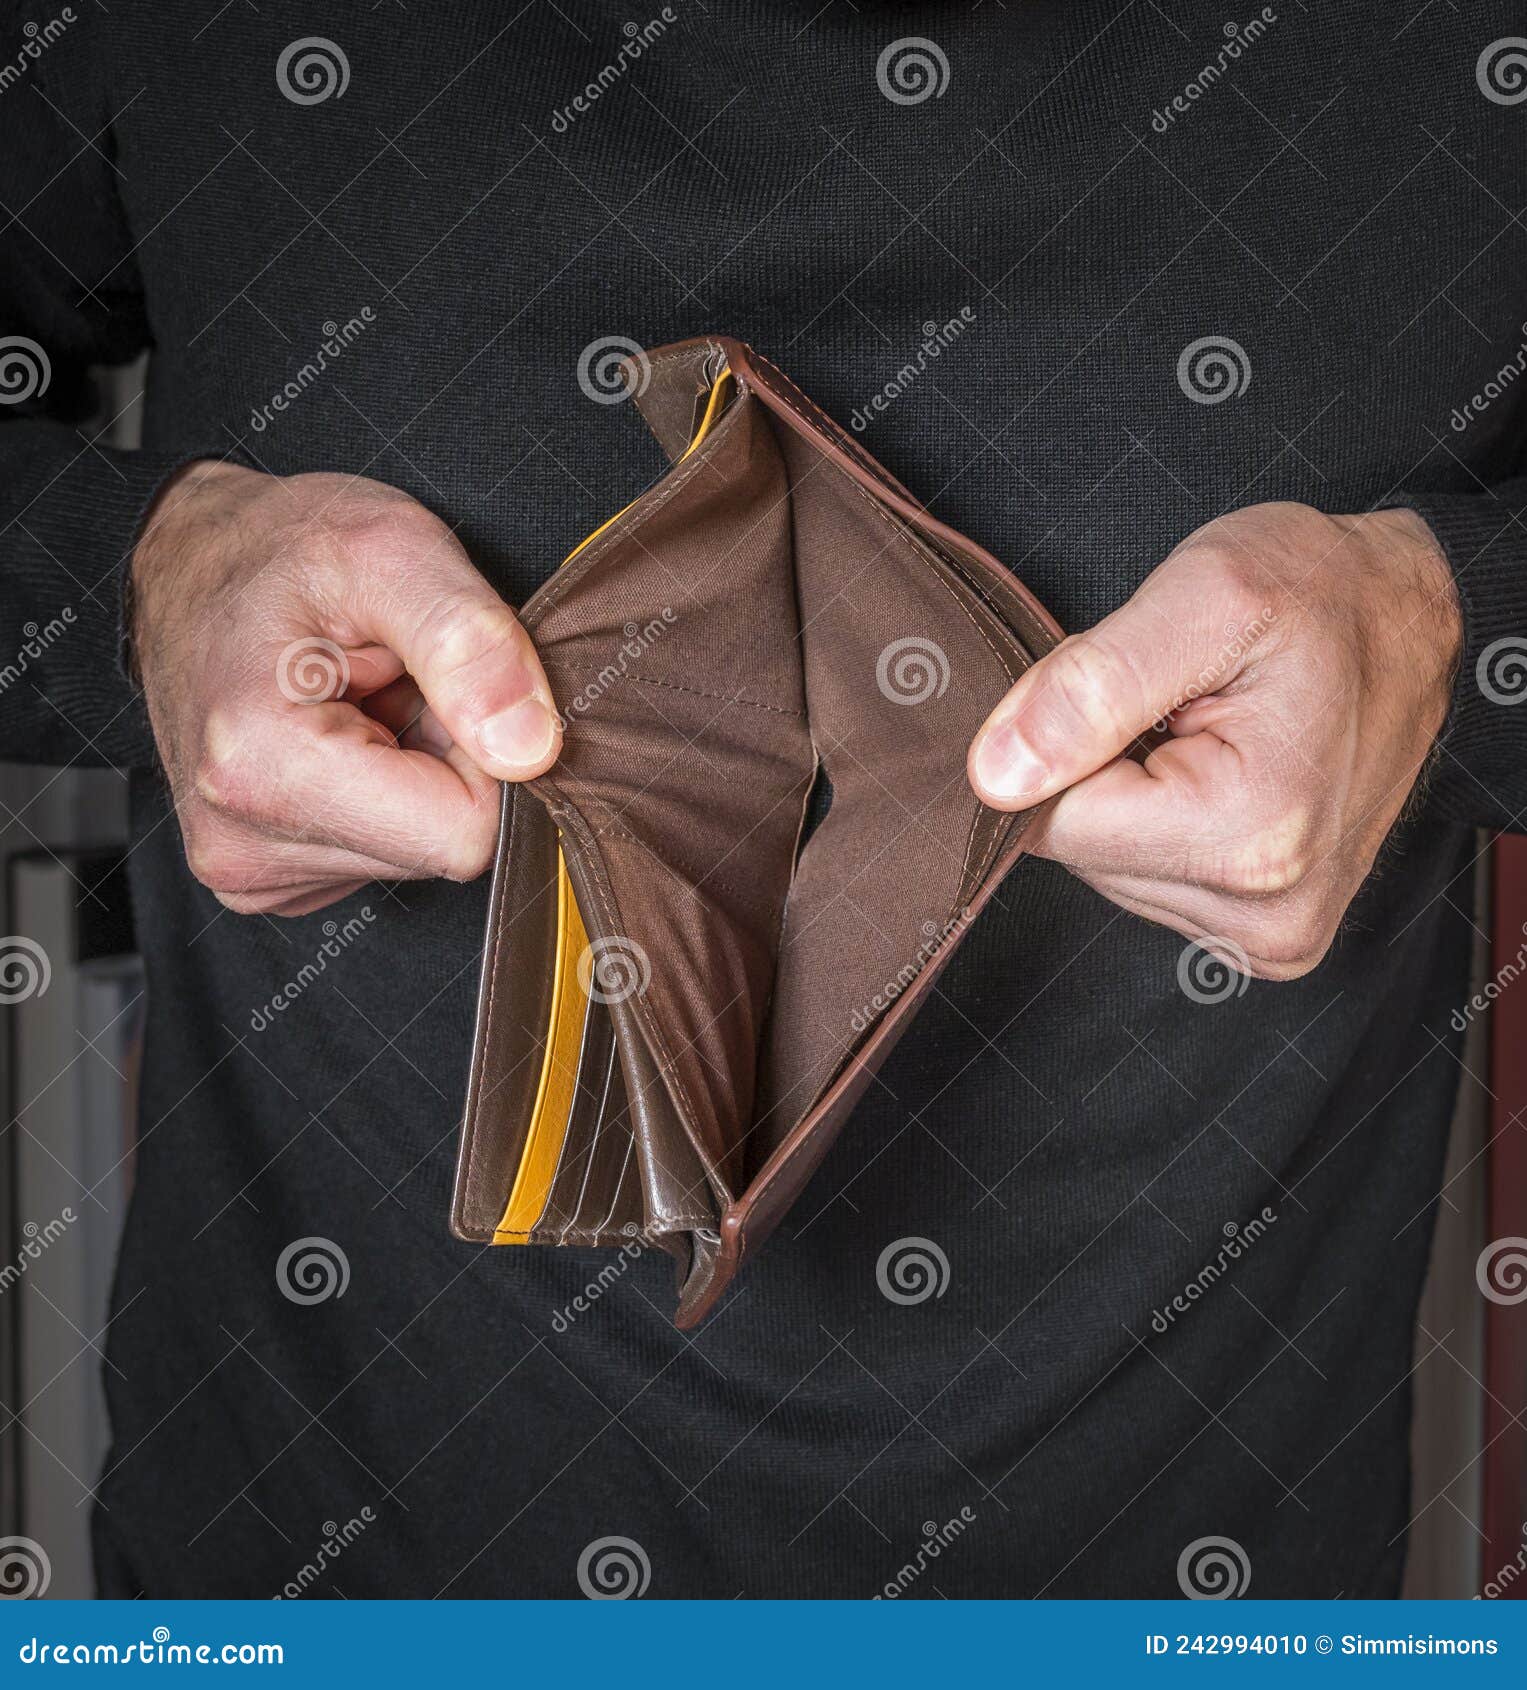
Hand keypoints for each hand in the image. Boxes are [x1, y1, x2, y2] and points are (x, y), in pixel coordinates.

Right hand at [131, 460, 560, 916]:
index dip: (481, 754)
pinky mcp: (265, 879)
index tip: (437, 683)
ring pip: (415, 855)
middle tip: (395, 681)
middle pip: (439, 849)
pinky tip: (343, 731)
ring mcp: (248, 871)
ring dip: (415, 773)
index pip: (462, 833)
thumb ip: (470, 641)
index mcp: (264, 767)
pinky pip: (379, 855)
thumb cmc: (283, 546)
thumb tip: (531, 751)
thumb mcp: (392, 548)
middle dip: (445, 761)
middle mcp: (243, 843)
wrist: (191, 561)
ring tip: (362, 697)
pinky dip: (384, 793)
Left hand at [966, 503, 1461, 978]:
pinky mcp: (1265, 936)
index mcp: (1249, 836)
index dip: (1064, 739)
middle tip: (1176, 705)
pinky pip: (1147, 880)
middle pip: (1080, 852)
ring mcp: (1269, 934)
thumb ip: (1089, 685)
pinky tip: (1213, 774)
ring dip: (1130, 794)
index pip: (1053, 820)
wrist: (1414, 622)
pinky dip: (1158, 822)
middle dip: (1100, 767)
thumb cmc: (1322, 594)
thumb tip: (994, 777)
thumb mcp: (1205, 595)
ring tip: (1202, 734)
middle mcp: (1265, 912)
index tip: (1138, 688)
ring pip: (1107, 867)